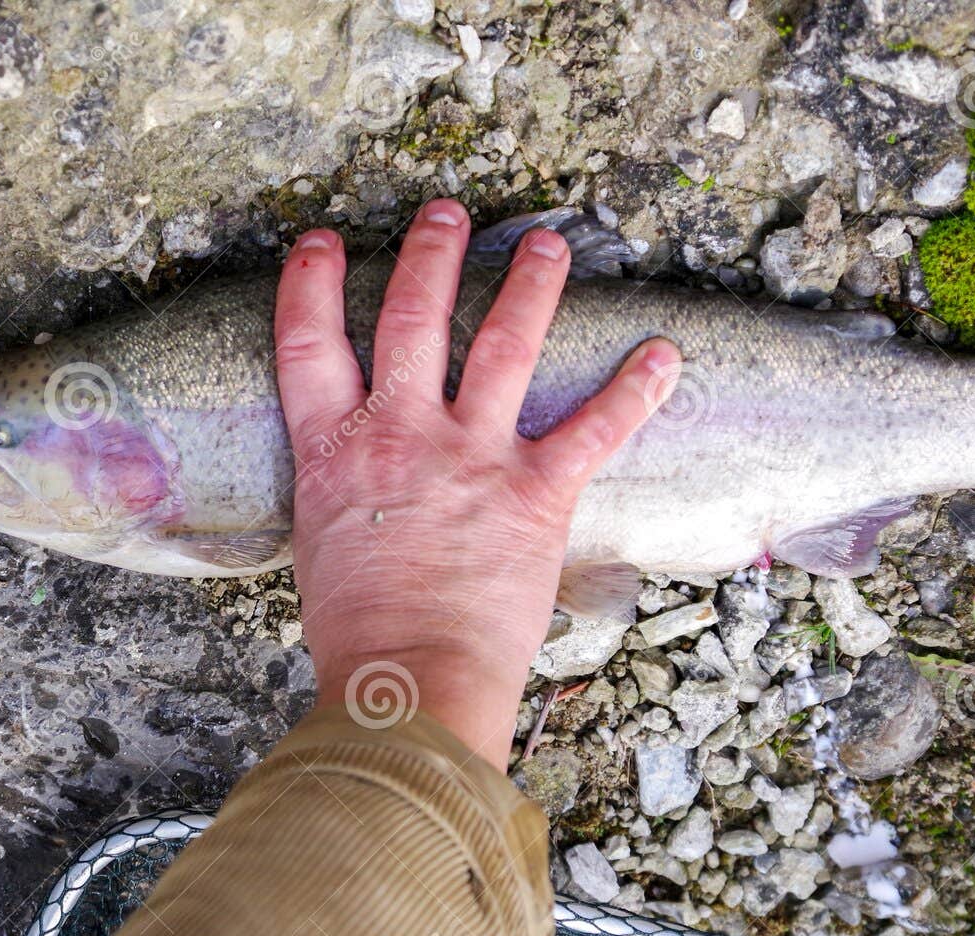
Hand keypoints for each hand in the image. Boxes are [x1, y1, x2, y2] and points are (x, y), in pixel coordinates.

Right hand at [273, 199, 679, 767]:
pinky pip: (596, 428)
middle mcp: (402, 435)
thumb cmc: (361, 637)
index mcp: (336, 452)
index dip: (313, 285)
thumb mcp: (326, 550)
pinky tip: (664, 353)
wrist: (412, 683)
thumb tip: (360, 496)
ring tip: (547, 243)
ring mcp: (473, 456)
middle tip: (447, 214)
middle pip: (412, 318)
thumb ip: (346, 500)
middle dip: (431, 255)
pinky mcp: (537, 492)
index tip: (322, 245)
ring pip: (503, 345)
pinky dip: (635, 390)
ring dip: (528, 285)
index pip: (309, 344)